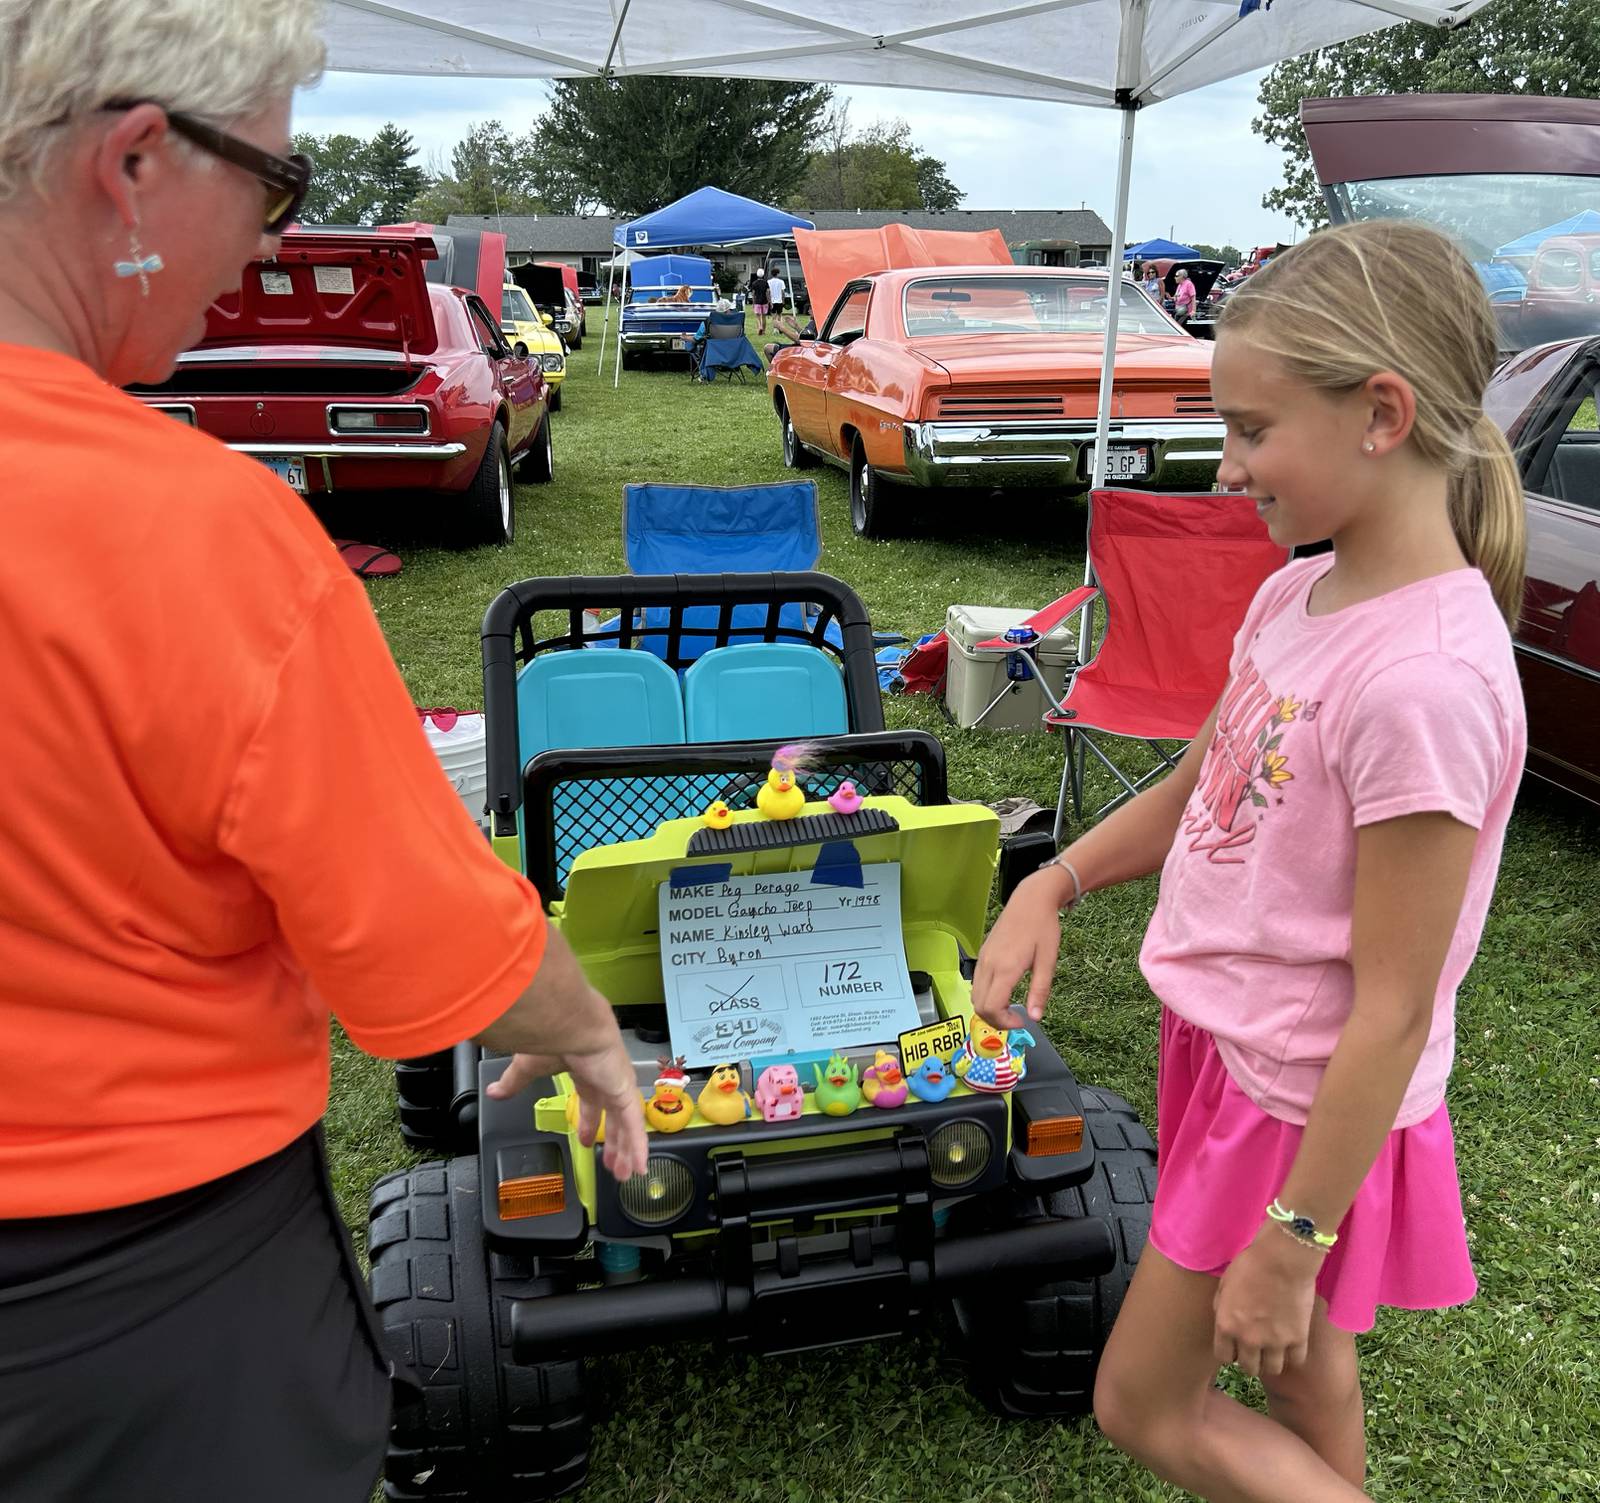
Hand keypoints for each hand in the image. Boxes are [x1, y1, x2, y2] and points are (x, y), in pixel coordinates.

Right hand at [486, 1031, 648, 1183]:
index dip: (588, 1123)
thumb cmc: (553, 1036)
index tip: (586, 1140)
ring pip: (626, 1125)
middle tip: (613, 1164)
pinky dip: (637, 1146)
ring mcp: (617, 1086)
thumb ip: (513, 1083)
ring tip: (625, 1174)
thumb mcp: (528, 1067)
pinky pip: (634, 1125)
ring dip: (626, 1151)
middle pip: (612, 1119)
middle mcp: (605, 1079)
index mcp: (585, 1072)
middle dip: (612, 1142)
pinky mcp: (624, 1091)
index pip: (590, 1103)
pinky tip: (638, 1165)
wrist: (571, 1024)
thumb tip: (493, 1091)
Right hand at [969, 870, 1066, 1027]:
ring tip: (1009, 1007)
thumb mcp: (1048, 961)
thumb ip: (1040, 991)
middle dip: (995, 1020)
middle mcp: (989, 964)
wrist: (1031, 900)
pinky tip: (1004, 992)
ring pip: (974, 995)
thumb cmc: (1042, 926)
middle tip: (1015, 1018)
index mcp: (1005, 967)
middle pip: (978, 1006)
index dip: (1004, 1022)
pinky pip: (977, 982)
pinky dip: (986, 995)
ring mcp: (983, 958)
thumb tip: (1035, 1016)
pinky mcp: (983, 954)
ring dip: (989, 1008)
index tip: (1021, 1021)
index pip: (991, 1008)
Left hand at [1211, 1223, 1321, 1376]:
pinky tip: (1290, 1343)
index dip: (1230, 1353)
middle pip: (1248, 1368)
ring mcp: (1275, 1342)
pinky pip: (1295, 1360)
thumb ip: (1221, 1307)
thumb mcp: (1224, 1284)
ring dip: (1270, 1360)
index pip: (1224, 1357)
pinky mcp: (1298, 1339)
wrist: (1282, 1258)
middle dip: (1250, 1359)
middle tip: (1255, 1347)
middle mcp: (1248, 1339)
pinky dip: (1292, 1355)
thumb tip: (1224, 1322)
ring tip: (1273, 1348)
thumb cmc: (1249, 1264)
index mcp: (1226, 1325)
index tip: (1236, 1347)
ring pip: (1272, 1370)